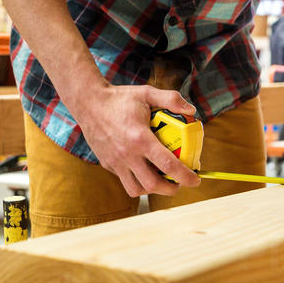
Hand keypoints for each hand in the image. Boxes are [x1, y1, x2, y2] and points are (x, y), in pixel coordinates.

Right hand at [71, 84, 201, 197]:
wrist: (88, 103)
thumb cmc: (119, 98)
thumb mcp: (147, 93)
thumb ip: (171, 99)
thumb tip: (192, 110)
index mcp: (140, 138)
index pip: (168, 165)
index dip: (185, 176)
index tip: (195, 180)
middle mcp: (127, 154)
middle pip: (153, 185)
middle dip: (170, 189)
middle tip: (179, 183)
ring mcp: (115, 162)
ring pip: (136, 189)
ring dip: (151, 189)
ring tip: (161, 180)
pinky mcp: (107, 164)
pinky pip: (124, 180)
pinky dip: (137, 180)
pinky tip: (143, 169)